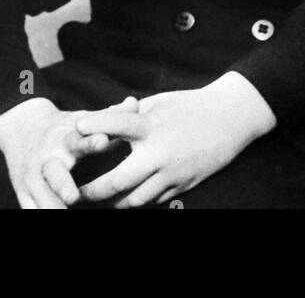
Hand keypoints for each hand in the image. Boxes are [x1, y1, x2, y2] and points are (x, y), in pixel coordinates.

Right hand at [0, 95, 137, 208]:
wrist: (20, 128)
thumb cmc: (61, 128)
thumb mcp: (82, 119)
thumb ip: (108, 116)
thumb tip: (134, 104)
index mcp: (65, 140)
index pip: (78, 139)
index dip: (91, 141)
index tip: (103, 141)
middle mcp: (47, 159)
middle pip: (53, 173)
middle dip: (62, 185)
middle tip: (73, 197)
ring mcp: (32, 178)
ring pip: (42, 198)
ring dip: (53, 208)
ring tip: (67, 215)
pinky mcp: (23, 193)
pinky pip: (32, 209)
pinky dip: (43, 214)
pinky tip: (56, 220)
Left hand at [74, 72, 275, 207]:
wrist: (230, 119)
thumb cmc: (190, 105)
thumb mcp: (159, 102)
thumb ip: (132, 114)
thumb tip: (105, 122)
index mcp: (151, 126)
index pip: (116, 124)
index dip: (94, 125)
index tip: (75, 128)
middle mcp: (159, 153)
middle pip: (118, 180)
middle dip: (93, 191)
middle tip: (77, 193)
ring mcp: (171, 173)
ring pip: (135, 200)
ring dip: (114, 203)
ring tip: (98, 202)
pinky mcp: (182, 185)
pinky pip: (154, 201)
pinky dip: (137, 201)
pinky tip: (124, 200)